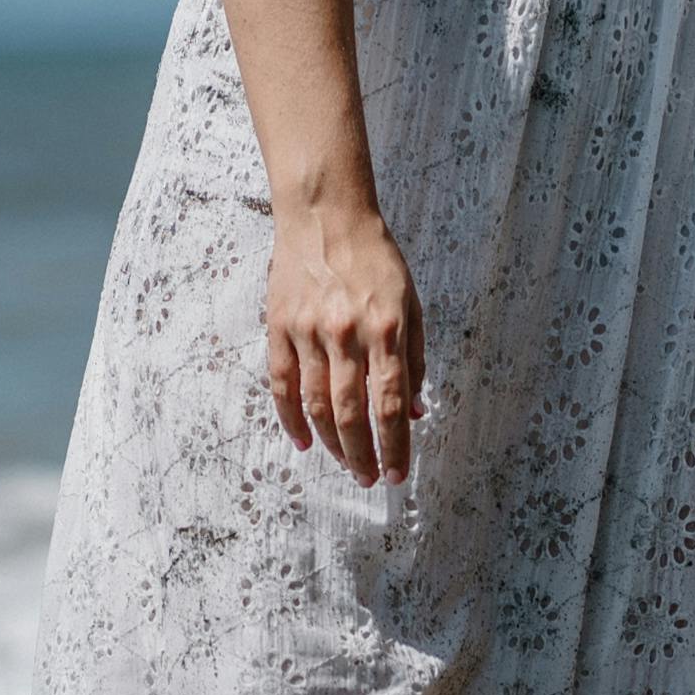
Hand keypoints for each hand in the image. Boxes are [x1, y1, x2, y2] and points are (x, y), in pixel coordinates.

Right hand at [264, 205, 424, 482]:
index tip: (397, 474)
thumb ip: (414, 359)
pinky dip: (291, 419)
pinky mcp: (280, 327)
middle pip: (351, 413)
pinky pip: (283, 385)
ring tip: (345, 464)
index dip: (395, 446)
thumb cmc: (375, 259)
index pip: (389, 404)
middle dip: (362, 455)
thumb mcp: (410, 304)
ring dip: (332, 444)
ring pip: (316, 405)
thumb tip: (414, 411)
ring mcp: (308, 332)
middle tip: (369, 478)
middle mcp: (346, 334)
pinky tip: (304, 443)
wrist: (326, 215)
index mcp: (385, 329)